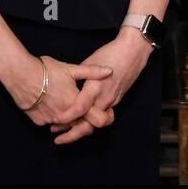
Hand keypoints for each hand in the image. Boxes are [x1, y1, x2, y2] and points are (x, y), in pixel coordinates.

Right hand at [1, 53, 112, 141]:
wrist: (20, 74)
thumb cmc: (45, 70)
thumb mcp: (70, 69)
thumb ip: (92, 72)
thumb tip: (109, 71)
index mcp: (76, 103)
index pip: (97, 119)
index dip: (101, 116)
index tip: (100, 110)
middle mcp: (65, 115)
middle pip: (81, 125)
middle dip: (83, 119)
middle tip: (80, 107)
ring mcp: (51, 120)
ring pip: (64, 125)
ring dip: (67, 119)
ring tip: (62, 102)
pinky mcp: (39, 122)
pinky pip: (49, 122)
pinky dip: (51, 116)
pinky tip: (49, 104)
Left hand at [49, 27, 154, 143]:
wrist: (133, 51)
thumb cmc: (110, 53)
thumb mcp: (89, 62)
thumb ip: (79, 78)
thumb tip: (68, 86)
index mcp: (95, 87)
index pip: (79, 109)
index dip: (66, 117)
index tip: (55, 120)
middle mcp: (104, 98)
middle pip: (89, 125)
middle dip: (73, 134)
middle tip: (57, 137)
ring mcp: (112, 101)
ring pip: (96, 123)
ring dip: (82, 129)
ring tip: (66, 131)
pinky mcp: (117, 101)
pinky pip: (103, 116)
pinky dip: (92, 121)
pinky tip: (82, 120)